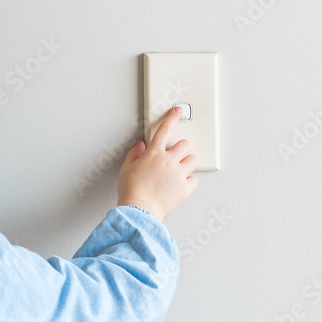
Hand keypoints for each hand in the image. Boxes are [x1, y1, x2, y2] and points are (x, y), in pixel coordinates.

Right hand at [116, 105, 197, 220]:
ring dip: (188, 162)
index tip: (177, 111)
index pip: (164, 130)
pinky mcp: (185, 188)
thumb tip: (140, 145)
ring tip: (180, 169)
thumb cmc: (131, 191)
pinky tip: (181, 184)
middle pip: (185, 144)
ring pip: (193, 159)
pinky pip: (194, 180)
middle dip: (182, 147)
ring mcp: (178, 174)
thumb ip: (135, 154)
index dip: (172, 117)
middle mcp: (168, 161)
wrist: (139, 210)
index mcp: (153, 154)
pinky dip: (189, 181)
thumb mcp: (127, 169)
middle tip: (176, 154)